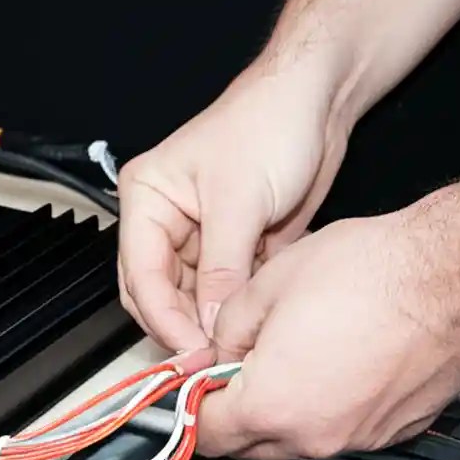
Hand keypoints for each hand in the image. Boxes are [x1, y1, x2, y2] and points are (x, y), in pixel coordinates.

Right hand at [118, 64, 350, 350]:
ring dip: (210, 323)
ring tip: (234, 349)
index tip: (192, 352)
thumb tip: (208, 326)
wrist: (318, 99)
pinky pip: (224, 292)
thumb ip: (221, 269)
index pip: (142, 275)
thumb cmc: (269, 123)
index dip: (165, 320)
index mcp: (146, 199)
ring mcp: (199, 237)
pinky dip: (235, 310)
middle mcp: (165, 221)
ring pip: (191, 300)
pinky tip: (251, 325)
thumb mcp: (241, 201)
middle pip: (157, 294)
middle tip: (210, 360)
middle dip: (182, 328)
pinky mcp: (233, 247)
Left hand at [196, 213, 459, 459]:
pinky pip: (342, 432)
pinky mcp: (393, 431)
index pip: (206, 435)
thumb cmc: (368, 272)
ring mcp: (358, 439)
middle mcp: (314, 436)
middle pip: (249, 446)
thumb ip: (226, 331)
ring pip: (296, 441)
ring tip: (293, 357)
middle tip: (237, 367)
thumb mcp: (266, 286)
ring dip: (282, 412)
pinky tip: (337, 364)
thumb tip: (216, 353)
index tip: (193, 387)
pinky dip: (328, 409)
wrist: (452, 273)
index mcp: (270, 406)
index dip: (191, 409)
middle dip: (234, 413)